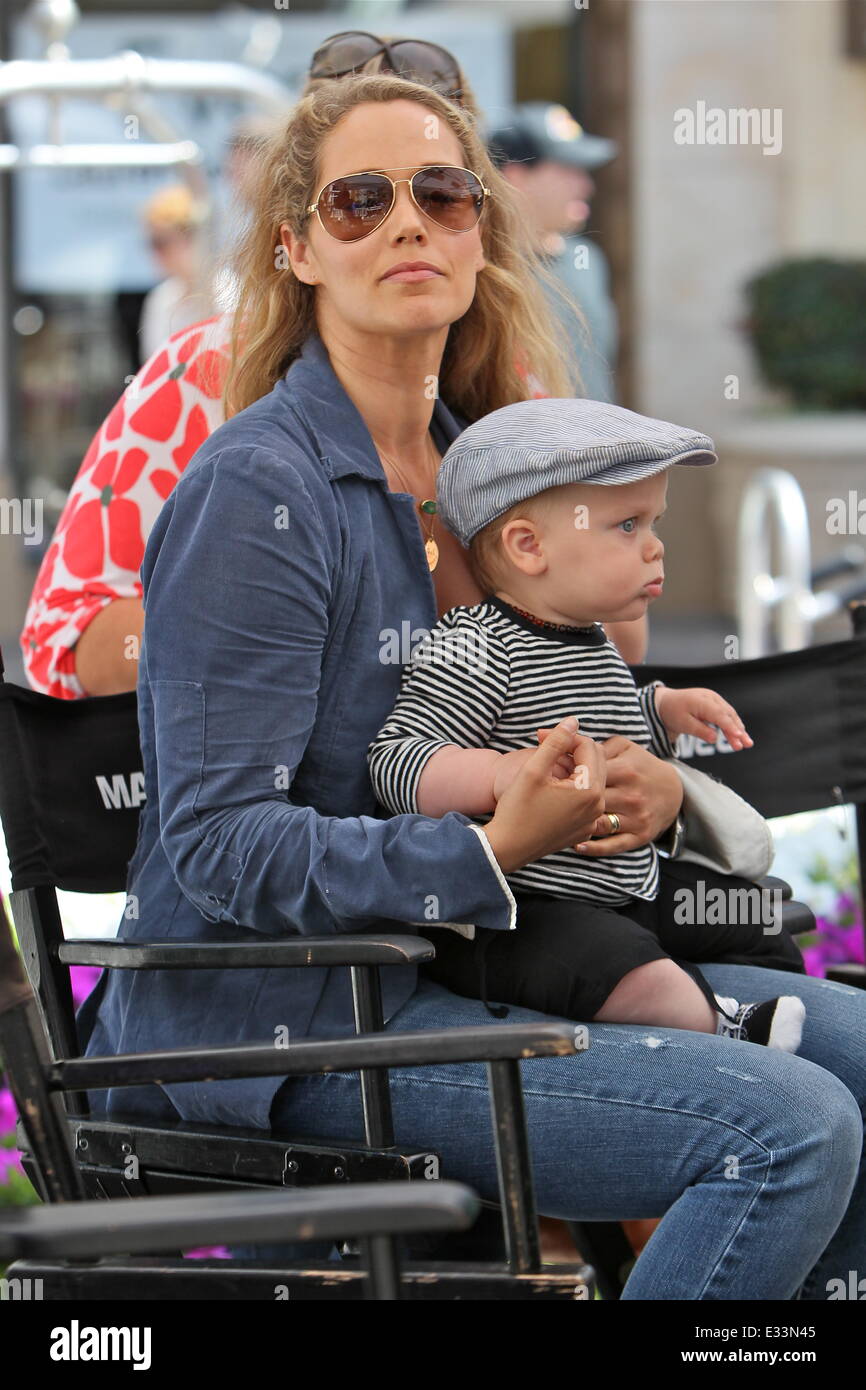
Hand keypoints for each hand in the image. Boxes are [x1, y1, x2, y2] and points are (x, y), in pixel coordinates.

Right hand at [482, 717, 606, 873]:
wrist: (508, 848)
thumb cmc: (517, 808)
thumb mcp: (533, 769)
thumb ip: (556, 741)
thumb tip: (573, 720)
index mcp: (589, 789)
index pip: (588, 746)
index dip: (565, 735)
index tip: (540, 736)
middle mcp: (598, 806)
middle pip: (596, 761)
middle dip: (572, 748)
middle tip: (544, 745)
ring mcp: (593, 820)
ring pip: (592, 779)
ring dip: (574, 766)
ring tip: (547, 765)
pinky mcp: (585, 829)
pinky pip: (587, 800)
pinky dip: (574, 787)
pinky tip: (552, 787)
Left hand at [536, 733, 683, 855]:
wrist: (674, 792)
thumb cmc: (640, 766)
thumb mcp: (622, 748)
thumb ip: (591, 744)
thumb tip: (550, 735)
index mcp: (625, 770)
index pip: (587, 771)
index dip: (564, 773)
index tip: (550, 775)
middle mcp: (630, 795)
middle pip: (590, 799)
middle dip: (567, 799)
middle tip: (549, 800)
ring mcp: (635, 818)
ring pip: (598, 824)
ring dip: (577, 824)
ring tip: (558, 821)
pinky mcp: (638, 836)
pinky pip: (612, 845)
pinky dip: (593, 847)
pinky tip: (576, 844)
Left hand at [654, 685, 752, 750]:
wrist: (666, 703)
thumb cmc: (672, 712)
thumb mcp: (683, 723)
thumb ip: (699, 730)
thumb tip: (714, 739)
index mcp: (701, 700)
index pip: (719, 715)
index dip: (730, 726)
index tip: (739, 736)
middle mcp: (710, 698)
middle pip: (728, 715)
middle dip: (738, 730)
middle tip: (747, 744)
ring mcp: (714, 700)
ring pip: (730, 715)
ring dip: (738, 729)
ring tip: (745, 744)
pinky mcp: (715, 704)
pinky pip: (726, 715)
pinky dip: (732, 725)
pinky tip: (739, 735)